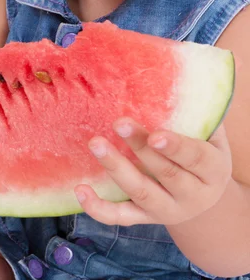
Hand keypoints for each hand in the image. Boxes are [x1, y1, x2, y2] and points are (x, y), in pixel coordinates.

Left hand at [74, 117, 232, 225]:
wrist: (205, 199)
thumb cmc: (203, 153)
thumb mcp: (212, 135)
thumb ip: (198, 113)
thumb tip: (177, 75)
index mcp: (213, 170)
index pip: (195, 158)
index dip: (175, 147)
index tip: (155, 134)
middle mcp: (192, 195)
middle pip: (166, 173)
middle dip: (140, 147)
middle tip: (118, 122)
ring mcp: (167, 210)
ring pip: (140, 192)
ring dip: (116, 168)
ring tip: (96, 143)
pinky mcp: (144, 218)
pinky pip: (120, 217)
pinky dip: (98, 208)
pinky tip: (80, 190)